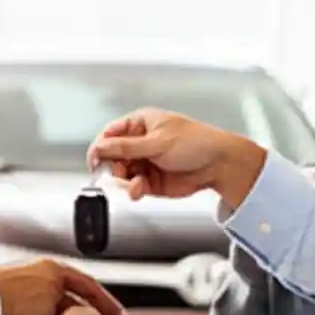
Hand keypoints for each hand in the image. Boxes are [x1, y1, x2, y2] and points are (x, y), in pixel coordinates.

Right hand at [87, 108, 266, 205]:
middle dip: (113, 167)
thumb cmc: (196, 142)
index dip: (100, 147)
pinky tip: (139, 190)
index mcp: (141, 123)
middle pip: (112, 157)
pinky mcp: (152, 181)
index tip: (95, 160)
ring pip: (122, 175)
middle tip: (117, 173)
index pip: (110, 134)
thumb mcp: (156, 142)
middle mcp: (141, 143)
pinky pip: (134, 187)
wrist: (219, 165)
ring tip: (136, 184)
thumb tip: (99, 147)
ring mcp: (146, 162)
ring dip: (125, 181)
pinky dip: (134, 190)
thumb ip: (125, 148)